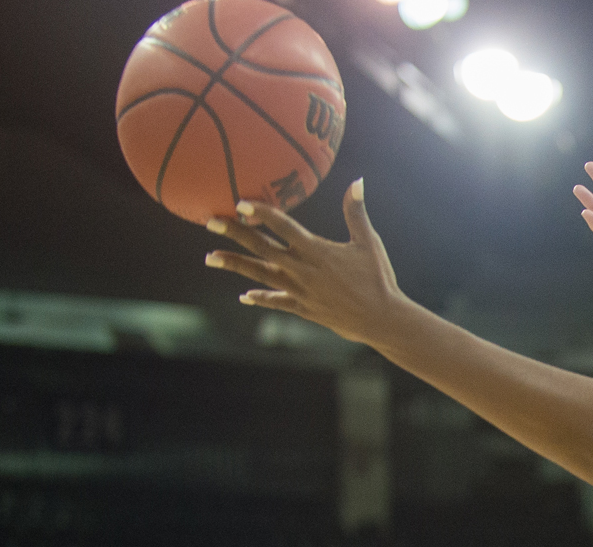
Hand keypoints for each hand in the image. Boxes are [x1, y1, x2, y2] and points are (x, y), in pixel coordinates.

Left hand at [203, 180, 415, 347]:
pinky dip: (260, 298)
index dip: (261, 213)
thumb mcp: (369, 242)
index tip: (239, 202)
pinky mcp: (303, 309)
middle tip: (211, 221)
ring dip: (235, 264)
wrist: (381, 320)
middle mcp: (302, 269)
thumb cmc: (378, 279)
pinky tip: (244, 295)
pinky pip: (276, 302)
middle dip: (235, 233)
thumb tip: (357, 181)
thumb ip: (355, 212)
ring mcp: (300, 290)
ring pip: (260, 274)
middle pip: (262, 247)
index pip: (283, 226)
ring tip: (210, 258)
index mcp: (317, 250)